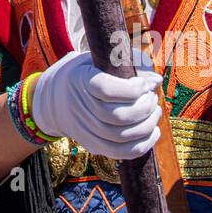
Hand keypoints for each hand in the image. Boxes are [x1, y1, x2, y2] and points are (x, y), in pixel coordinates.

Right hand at [30, 48, 163, 160]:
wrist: (56, 98)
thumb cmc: (87, 73)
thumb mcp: (101, 59)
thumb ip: (128, 63)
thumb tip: (155, 80)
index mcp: (79, 80)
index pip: (107, 90)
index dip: (134, 89)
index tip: (148, 83)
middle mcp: (78, 108)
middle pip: (118, 116)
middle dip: (144, 108)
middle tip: (152, 97)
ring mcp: (83, 130)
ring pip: (121, 136)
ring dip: (147, 125)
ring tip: (154, 111)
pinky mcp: (91, 145)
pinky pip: (120, 152)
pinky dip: (142, 145)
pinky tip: (153, 131)